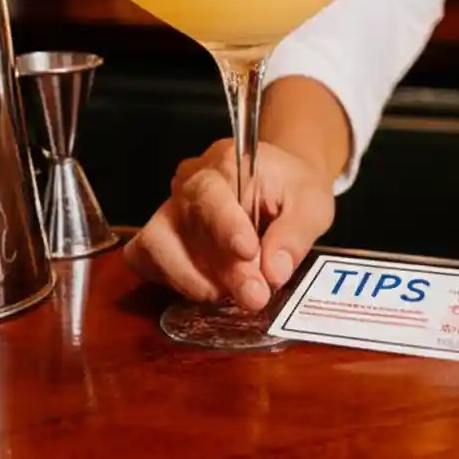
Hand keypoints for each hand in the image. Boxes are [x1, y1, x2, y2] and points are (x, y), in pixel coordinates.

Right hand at [123, 138, 335, 310]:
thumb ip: (295, 234)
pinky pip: (146, 259)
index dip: (225, 226)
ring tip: (234, 294)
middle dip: (222, 268)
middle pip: (188, 225)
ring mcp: (169, 209)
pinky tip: (208, 289)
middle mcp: (189, 183)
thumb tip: (274, 272)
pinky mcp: (160, 236)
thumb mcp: (312, 203)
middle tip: (254, 296)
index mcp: (228, 162)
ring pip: (157, 245)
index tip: (249, 253)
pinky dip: (171, 281)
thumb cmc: (295, 188)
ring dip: (193, 279)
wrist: (281, 183)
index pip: (213, 193)